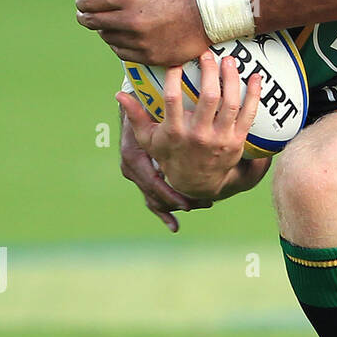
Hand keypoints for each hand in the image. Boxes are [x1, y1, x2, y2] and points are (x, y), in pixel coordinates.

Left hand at [77, 0, 209, 65]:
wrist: (206, 15)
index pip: (88, 3)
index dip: (82, 2)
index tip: (83, 3)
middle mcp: (132, 21)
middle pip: (93, 22)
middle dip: (86, 16)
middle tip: (86, 15)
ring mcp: (140, 41)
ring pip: (107, 38)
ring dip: (106, 30)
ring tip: (114, 24)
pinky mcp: (149, 56)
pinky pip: (121, 52)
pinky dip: (119, 44)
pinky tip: (126, 36)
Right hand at [115, 53, 262, 202]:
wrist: (197, 183)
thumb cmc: (170, 156)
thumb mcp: (149, 140)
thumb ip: (136, 116)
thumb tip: (119, 94)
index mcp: (175, 132)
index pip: (172, 100)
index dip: (173, 78)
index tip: (176, 61)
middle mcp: (199, 135)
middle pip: (208, 98)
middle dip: (209, 71)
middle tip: (207, 53)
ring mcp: (220, 138)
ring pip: (230, 103)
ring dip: (231, 79)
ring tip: (229, 60)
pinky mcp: (237, 141)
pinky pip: (249, 114)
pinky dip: (254, 94)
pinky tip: (256, 77)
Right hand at [119, 107, 212, 233]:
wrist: (131, 111)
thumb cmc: (143, 111)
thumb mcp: (150, 116)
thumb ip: (161, 125)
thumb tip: (165, 122)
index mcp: (134, 159)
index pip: (153, 184)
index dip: (171, 195)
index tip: (187, 204)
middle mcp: (131, 170)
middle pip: (155, 196)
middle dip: (179, 203)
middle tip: (205, 204)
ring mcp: (136, 175)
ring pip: (154, 199)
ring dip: (175, 206)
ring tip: (202, 206)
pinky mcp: (142, 177)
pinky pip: (153, 197)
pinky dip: (164, 209)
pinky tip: (174, 224)